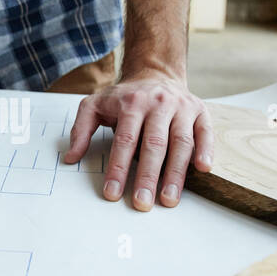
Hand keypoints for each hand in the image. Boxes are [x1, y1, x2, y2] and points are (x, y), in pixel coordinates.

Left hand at [62, 73, 212, 210]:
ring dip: (176, 173)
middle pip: (154, 144)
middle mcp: (159, 104)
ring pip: (180, 142)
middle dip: (147, 176)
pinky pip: (205, 132)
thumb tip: (70, 158)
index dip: (119, 169)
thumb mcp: (95, 105)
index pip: (125, 140)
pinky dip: (206, 150)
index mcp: (132, 104)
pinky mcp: (200, 112)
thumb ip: (81, 129)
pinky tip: (202, 169)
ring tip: (168, 199)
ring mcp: (182, 108)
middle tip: (142, 203)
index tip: (113, 193)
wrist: (156, 73)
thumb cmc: (125, 96)